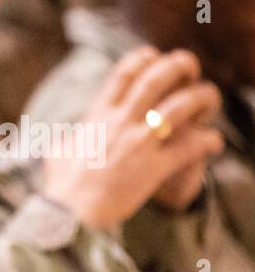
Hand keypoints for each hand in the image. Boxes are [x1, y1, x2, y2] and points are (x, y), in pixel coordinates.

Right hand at [41, 47, 223, 229]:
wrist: (69, 215)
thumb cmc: (61, 187)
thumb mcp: (57, 156)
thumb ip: (65, 141)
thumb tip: (64, 139)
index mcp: (97, 116)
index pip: (123, 73)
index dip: (143, 58)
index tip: (154, 56)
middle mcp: (120, 123)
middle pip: (157, 79)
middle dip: (177, 66)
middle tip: (188, 66)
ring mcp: (139, 144)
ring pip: (182, 106)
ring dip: (203, 97)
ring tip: (210, 97)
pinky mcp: (155, 167)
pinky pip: (192, 146)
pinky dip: (208, 141)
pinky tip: (214, 142)